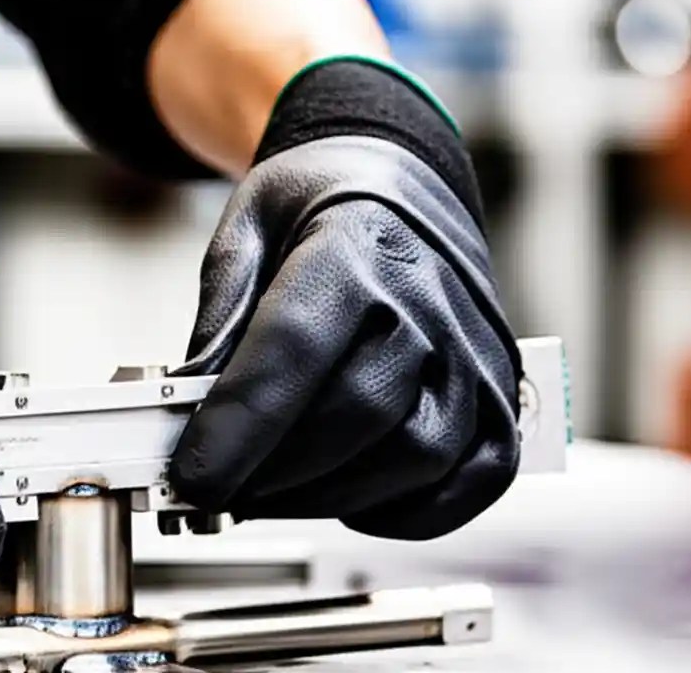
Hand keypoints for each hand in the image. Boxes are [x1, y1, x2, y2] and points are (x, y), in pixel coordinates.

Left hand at [170, 59, 521, 539]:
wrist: (399, 179)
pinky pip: (469, 480)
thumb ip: (218, 323)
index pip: (295, 349)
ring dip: (328, 496)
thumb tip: (187, 415)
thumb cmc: (314, 206)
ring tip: (272, 491)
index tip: (194, 478)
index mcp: (354, 246)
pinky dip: (402, 511)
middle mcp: (429, 299)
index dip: (240, 426)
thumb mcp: (243, 234)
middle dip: (276, 472)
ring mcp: (475, 350)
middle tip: (222, 489)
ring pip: (413, 457)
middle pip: (357, 414)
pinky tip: (346, 496)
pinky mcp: (503, 394)